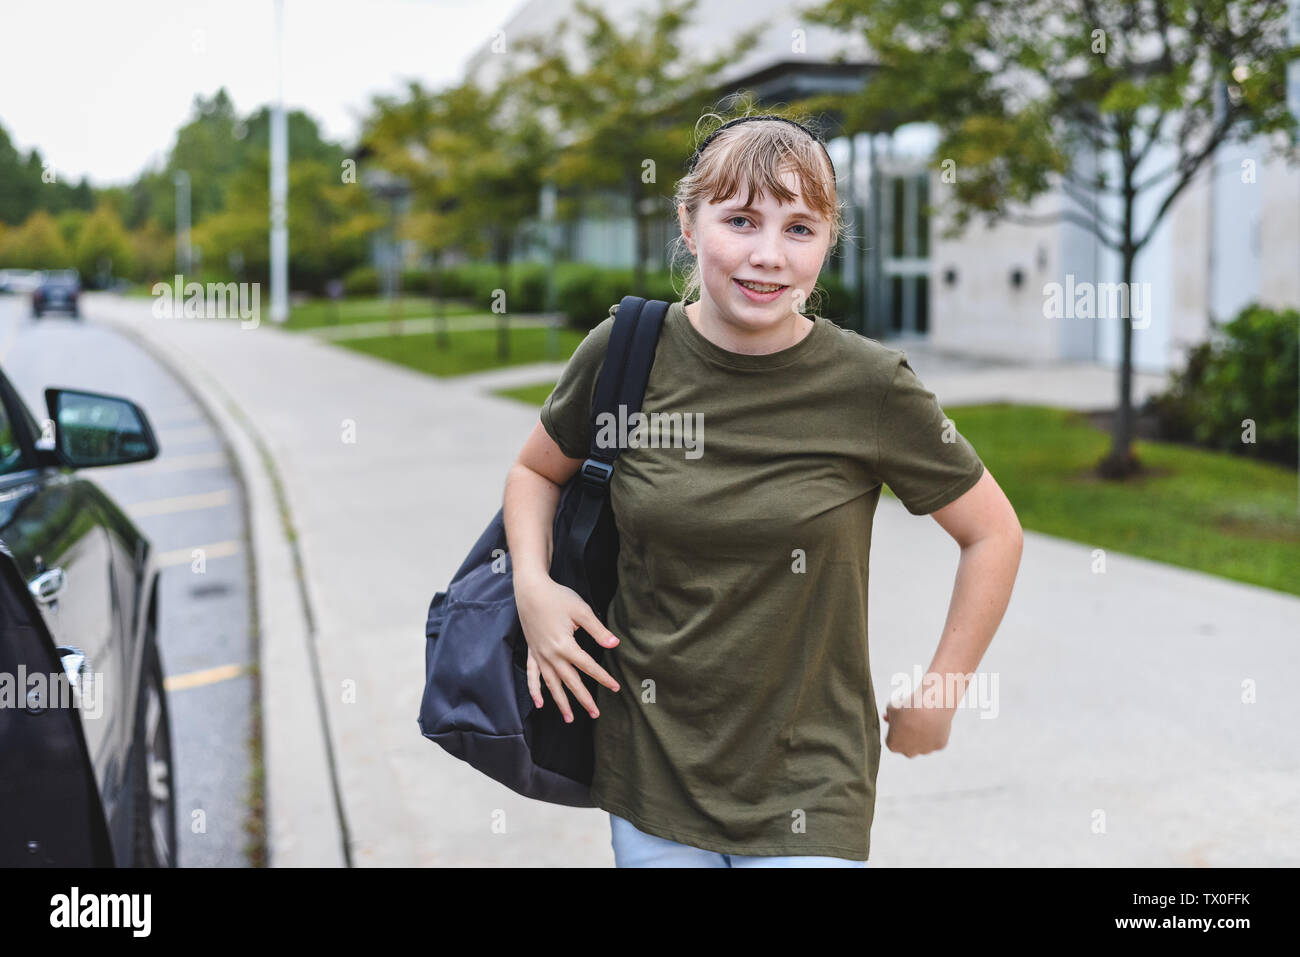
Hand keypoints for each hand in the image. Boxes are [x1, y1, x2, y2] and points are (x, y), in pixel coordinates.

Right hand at [514, 574, 619, 722]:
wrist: (530, 590)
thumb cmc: (557, 598)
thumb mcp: (581, 611)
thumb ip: (597, 630)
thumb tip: (614, 644)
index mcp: (565, 645)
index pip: (588, 666)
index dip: (603, 678)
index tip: (615, 688)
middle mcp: (551, 655)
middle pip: (570, 682)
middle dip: (583, 699)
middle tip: (595, 714)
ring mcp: (539, 655)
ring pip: (551, 684)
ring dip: (560, 702)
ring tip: (569, 718)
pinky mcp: (532, 652)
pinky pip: (532, 676)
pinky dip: (535, 690)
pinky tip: (539, 703)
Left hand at [882, 689, 953, 757]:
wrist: (930, 703)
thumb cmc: (907, 704)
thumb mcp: (891, 707)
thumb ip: (890, 715)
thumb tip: (889, 718)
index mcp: (893, 745)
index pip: (891, 740)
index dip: (895, 729)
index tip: (899, 720)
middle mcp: (908, 752)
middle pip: (907, 746)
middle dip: (907, 735)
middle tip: (910, 719)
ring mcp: (925, 750)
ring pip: (922, 744)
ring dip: (922, 735)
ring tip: (923, 718)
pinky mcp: (939, 746)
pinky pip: (936, 740)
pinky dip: (935, 732)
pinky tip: (934, 721)